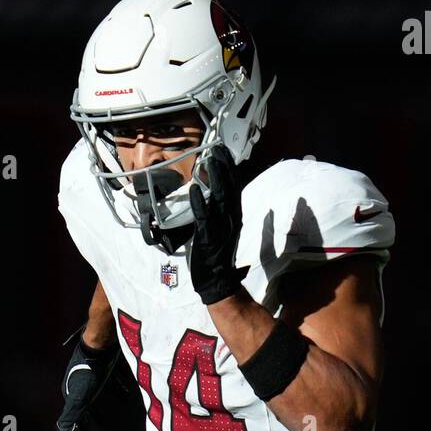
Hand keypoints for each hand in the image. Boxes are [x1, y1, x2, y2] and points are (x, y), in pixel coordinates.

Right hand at [52, 335, 119, 430]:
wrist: (99, 343)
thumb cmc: (90, 371)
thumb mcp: (80, 398)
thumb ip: (72, 415)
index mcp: (73, 389)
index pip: (75, 411)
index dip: (81, 424)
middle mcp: (81, 378)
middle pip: (88, 399)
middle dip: (94, 411)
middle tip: (102, 422)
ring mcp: (93, 369)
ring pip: (102, 387)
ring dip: (111, 395)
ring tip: (123, 401)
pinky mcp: (105, 361)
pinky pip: (113, 375)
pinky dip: (119, 382)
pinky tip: (128, 387)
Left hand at [187, 145, 244, 305]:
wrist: (216, 281)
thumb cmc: (217, 255)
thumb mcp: (223, 228)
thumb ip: (223, 211)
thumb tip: (221, 194)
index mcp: (234, 216)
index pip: (234, 187)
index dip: (229, 169)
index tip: (223, 152)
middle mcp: (230, 219)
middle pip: (230, 188)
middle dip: (225, 168)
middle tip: (218, 149)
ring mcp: (220, 228)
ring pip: (219, 199)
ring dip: (215, 180)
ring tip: (209, 161)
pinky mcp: (208, 238)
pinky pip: (204, 218)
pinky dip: (200, 203)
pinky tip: (196, 189)